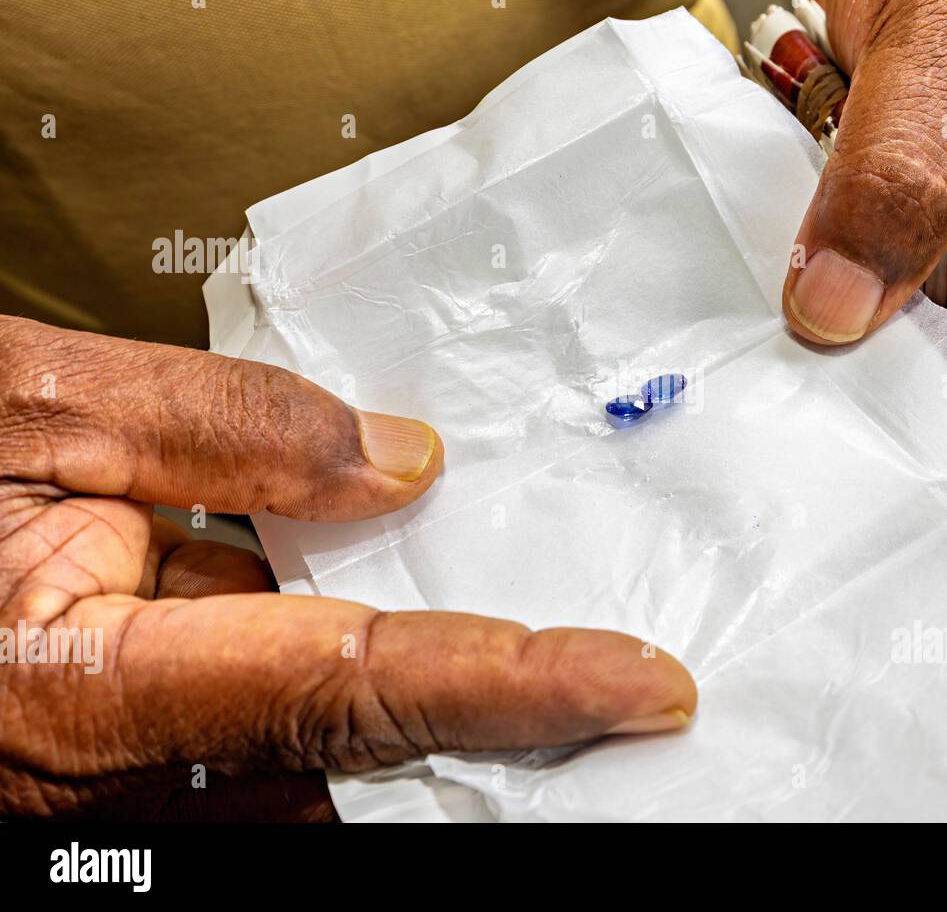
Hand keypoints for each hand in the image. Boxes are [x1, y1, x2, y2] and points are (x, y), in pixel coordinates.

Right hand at [0, 317, 694, 819]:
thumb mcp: (21, 408)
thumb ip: (218, 431)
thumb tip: (400, 463)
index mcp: (81, 685)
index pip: (352, 687)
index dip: (509, 690)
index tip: (639, 684)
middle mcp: (112, 772)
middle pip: (359, 753)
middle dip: (496, 730)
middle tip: (626, 692)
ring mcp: (122, 782)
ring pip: (321, 758)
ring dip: (437, 718)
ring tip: (559, 664)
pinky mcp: (132, 755)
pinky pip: (272, 734)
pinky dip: (354, 692)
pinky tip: (423, 628)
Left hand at [783, 0, 946, 381]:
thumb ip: (902, 172)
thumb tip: (844, 305)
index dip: (918, 371)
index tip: (834, 366)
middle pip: (925, 348)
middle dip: (853, 333)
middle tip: (787, 315)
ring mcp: (935, 239)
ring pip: (862, 312)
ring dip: (813, 288)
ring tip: (781, 257)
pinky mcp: (875, 222)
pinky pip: (823, 265)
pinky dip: (791, 248)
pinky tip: (773, 232)